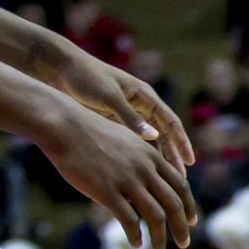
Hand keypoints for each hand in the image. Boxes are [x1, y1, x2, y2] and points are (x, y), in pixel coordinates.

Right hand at [40, 107, 195, 248]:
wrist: (65, 126)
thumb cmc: (91, 132)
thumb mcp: (127, 140)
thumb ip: (142, 158)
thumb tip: (147, 176)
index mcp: (152, 157)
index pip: (180, 187)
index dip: (189, 206)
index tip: (192, 221)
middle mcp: (145, 170)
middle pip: (174, 204)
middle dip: (182, 227)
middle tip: (184, 244)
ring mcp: (127, 181)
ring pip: (155, 216)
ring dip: (160, 238)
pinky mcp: (107, 191)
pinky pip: (129, 220)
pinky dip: (135, 235)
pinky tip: (136, 245)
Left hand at [54, 52, 195, 170]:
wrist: (58, 69)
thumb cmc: (85, 78)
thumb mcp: (109, 97)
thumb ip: (130, 118)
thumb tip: (154, 137)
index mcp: (145, 96)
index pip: (171, 123)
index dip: (182, 143)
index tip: (189, 161)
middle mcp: (140, 106)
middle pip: (164, 135)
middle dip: (173, 155)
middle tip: (181, 178)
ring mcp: (127, 114)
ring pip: (149, 140)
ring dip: (157, 158)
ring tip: (163, 179)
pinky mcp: (112, 121)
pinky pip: (131, 141)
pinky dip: (138, 154)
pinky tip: (139, 171)